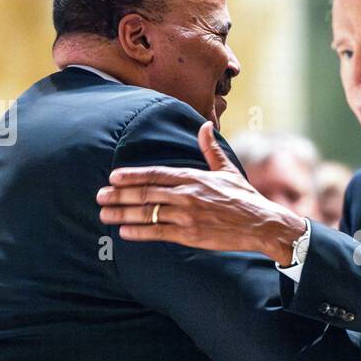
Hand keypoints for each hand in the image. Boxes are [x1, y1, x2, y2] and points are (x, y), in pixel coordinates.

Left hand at [97, 121, 307, 264]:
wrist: (262, 223)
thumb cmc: (244, 197)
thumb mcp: (227, 169)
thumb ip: (211, 149)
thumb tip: (204, 126)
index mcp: (193, 177)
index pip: (155, 174)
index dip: (131, 175)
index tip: (113, 177)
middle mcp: (187, 195)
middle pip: (145, 193)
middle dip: (119, 195)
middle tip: (99, 197)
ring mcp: (187, 216)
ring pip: (148, 213)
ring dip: (123, 214)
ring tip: (105, 215)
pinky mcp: (190, 235)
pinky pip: (159, 232)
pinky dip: (140, 232)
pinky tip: (125, 233)